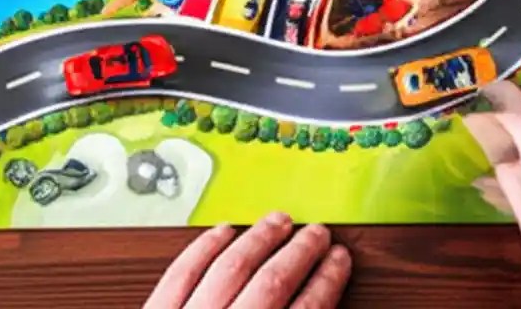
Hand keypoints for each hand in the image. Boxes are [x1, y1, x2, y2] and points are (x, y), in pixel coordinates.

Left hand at [144, 212, 351, 308]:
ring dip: (258, 240)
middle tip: (318, 234)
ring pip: (229, 269)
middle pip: (270, 283)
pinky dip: (203, 249)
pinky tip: (222, 231)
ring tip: (278, 221)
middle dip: (300, 253)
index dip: (327, 281)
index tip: (340, 261)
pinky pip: (180, 275)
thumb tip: (319, 304)